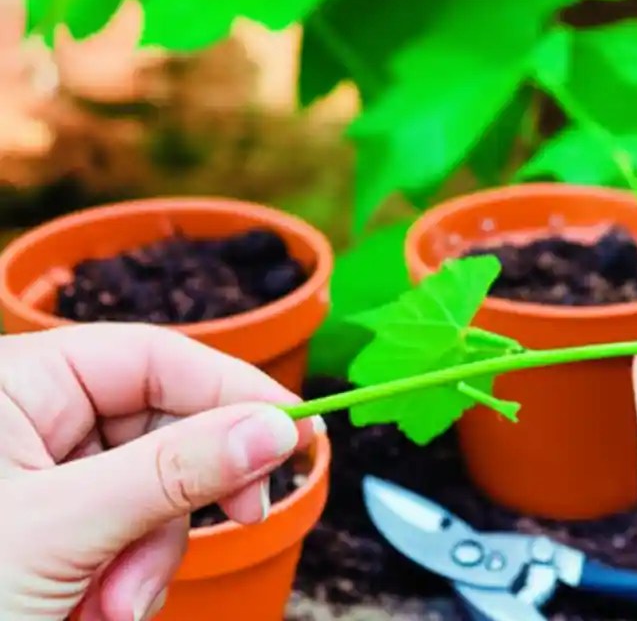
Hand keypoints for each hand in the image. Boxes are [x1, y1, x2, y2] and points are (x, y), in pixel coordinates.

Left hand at [0, 323, 318, 620]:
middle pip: (164, 425)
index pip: (153, 357)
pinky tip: (98, 610)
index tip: (294, 431)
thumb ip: (174, 471)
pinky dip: (131, 577)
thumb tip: (274, 427)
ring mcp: (43, 475)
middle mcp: (31, 419)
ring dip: (151, 557)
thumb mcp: (65, 530)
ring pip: (156, 489)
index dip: (230, 390)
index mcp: (15, 385)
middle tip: (240, 523)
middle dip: (181, 500)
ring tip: (111, 607)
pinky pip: (133, 531)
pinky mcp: (56, 526)